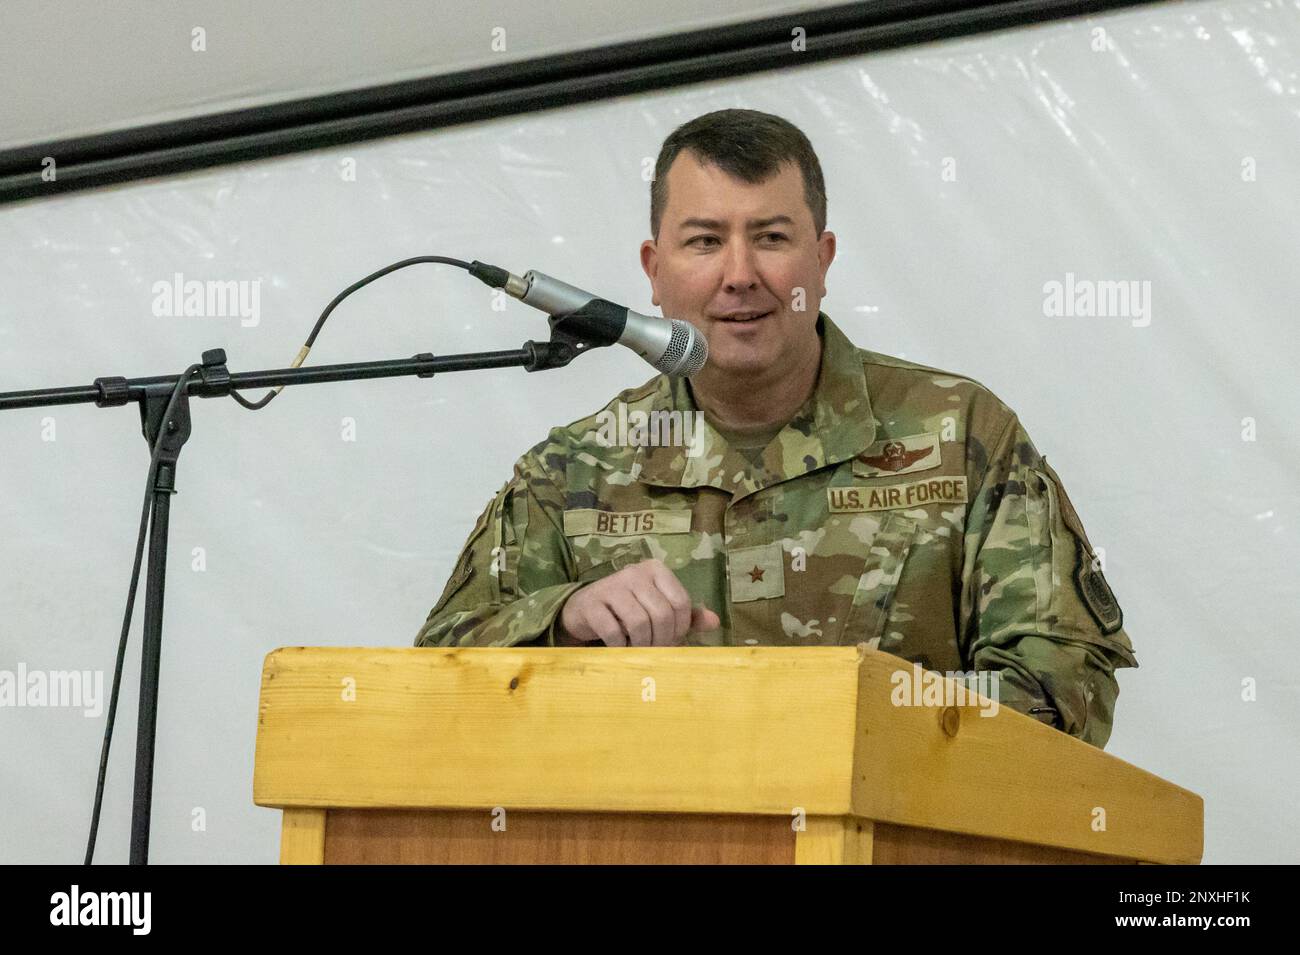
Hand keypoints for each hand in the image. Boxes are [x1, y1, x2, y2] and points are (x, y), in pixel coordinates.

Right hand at [556, 558, 720, 645]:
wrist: (583, 610)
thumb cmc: (626, 610)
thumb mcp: (658, 609)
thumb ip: (686, 615)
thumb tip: (715, 622)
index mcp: (656, 570)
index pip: (681, 602)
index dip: (680, 628)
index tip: (672, 641)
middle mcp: (635, 573)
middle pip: (662, 614)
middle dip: (662, 640)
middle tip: (655, 651)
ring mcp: (611, 586)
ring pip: (639, 623)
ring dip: (642, 645)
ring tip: (638, 650)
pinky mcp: (591, 603)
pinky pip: (613, 631)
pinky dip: (620, 647)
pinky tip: (619, 648)